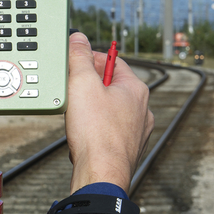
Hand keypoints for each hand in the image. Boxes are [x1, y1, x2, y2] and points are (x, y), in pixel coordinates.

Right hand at [65, 33, 153, 192]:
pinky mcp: (126, 149)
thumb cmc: (96, 133)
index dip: (91, 58)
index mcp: (136, 89)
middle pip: (112, 86)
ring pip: (111, 110)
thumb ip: (80, 57)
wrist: (101, 175)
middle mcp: (142, 110)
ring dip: (92, 108)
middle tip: (72, 90)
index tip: (76, 61)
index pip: (114, 62)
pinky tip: (82, 135)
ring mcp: (136, 131)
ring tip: (76, 115)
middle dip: (89, 86)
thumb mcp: (81, 84)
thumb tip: (79, 39)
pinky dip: (94, 129)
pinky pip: (108, 130)